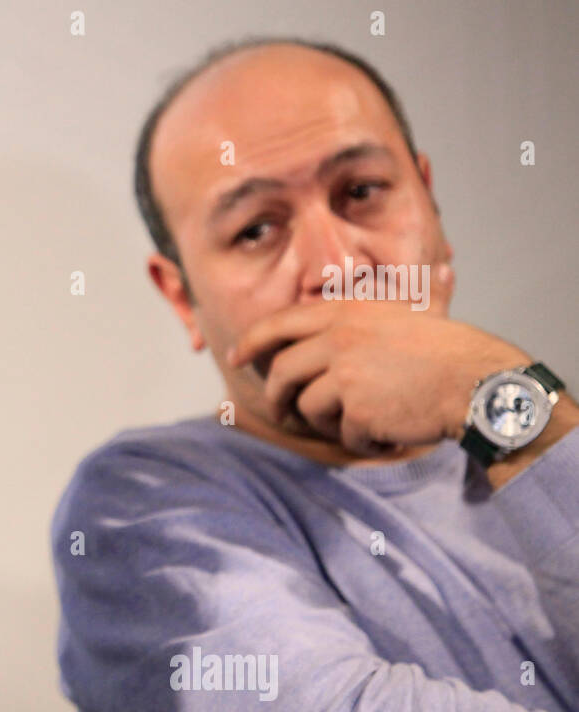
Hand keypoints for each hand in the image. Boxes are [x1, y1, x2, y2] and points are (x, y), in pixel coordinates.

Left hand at [227, 266, 530, 454]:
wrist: (477, 382)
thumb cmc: (452, 349)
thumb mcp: (426, 310)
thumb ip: (422, 293)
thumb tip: (446, 269)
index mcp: (346, 312)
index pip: (280, 324)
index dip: (252, 342)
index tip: (234, 357)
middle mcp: (338, 338)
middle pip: (281, 373)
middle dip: (276, 398)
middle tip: (282, 414)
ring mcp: (346, 373)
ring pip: (308, 408)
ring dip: (328, 424)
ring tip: (360, 422)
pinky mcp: (357, 408)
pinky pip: (343, 434)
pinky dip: (363, 441)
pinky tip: (388, 435)